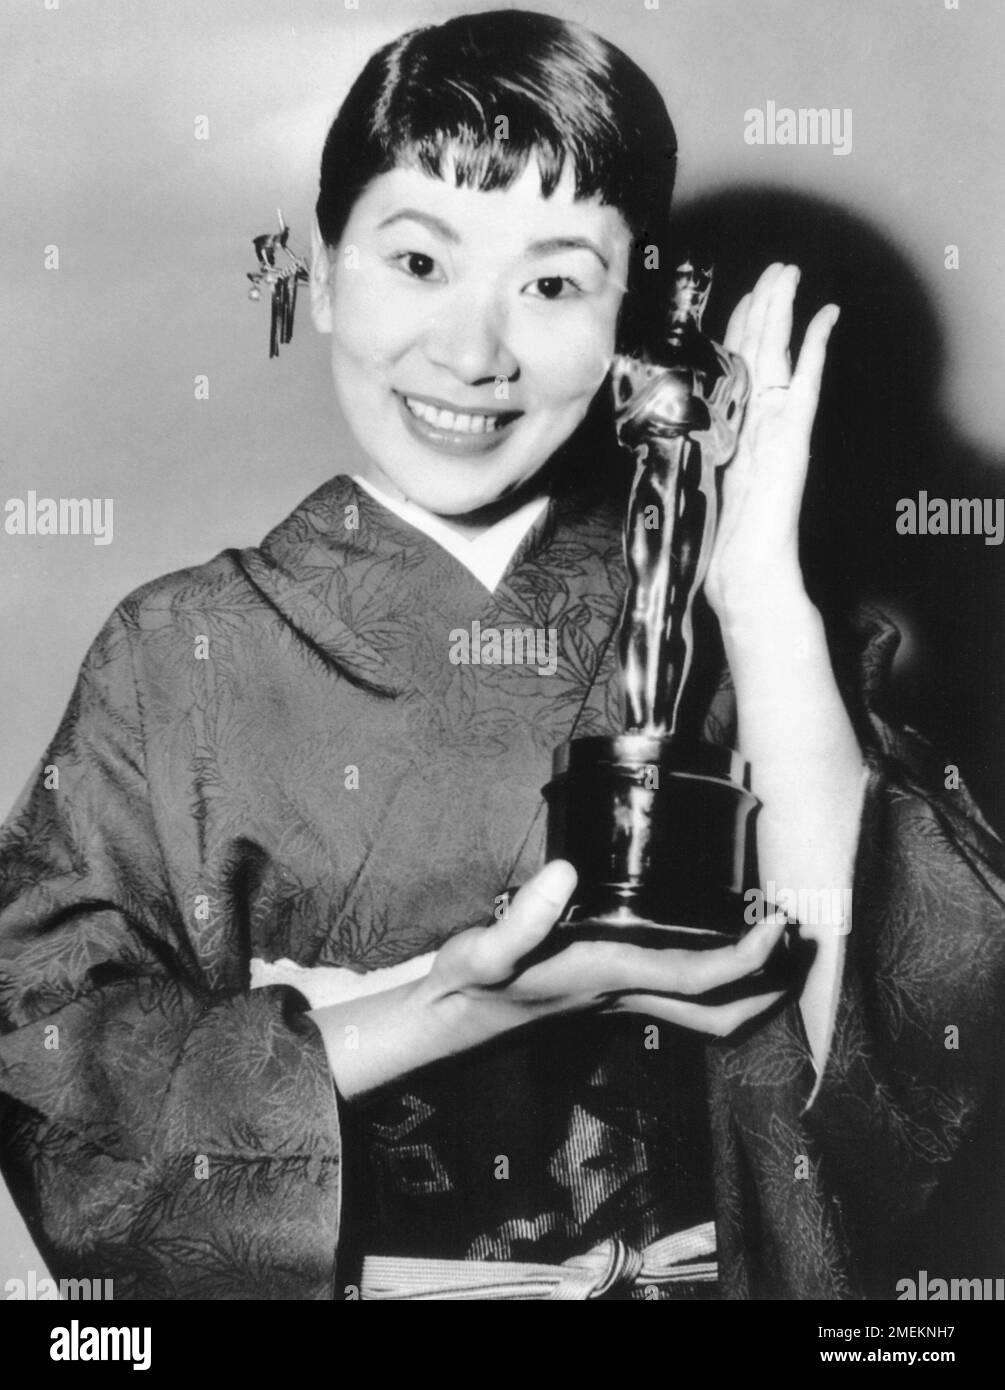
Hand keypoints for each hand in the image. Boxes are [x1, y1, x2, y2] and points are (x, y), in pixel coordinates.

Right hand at [414, 860, 788, 1049]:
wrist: (449, 1021)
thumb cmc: (468, 984)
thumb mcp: (483, 949)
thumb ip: (521, 918)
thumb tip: (564, 872)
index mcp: (609, 976)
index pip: (699, 977)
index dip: (749, 957)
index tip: (778, 923)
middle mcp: (627, 994)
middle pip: (724, 1013)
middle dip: (772, 985)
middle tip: (802, 939)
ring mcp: (624, 1000)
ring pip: (710, 1014)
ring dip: (754, 988)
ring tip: (779, 940)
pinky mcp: (614, 993)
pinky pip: (686, 998)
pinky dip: (722, 980)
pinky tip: (721, 942)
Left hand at [704, 262, 839, 631]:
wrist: (743, 565)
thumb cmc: (719, 532)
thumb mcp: (696, 475)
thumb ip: (692, 446)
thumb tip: (660, 426)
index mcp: (736, 422)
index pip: (739, 363)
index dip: (741, 325)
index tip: (745, 294)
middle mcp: (760, 416)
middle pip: (762, 346)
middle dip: (768, 302)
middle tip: (779, 267)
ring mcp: (780, 422)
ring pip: (781, 352)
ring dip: (786, 309)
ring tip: (792, 275)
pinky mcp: (795, 434)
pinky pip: (808, 379)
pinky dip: (817, 345)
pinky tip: (827, 316)